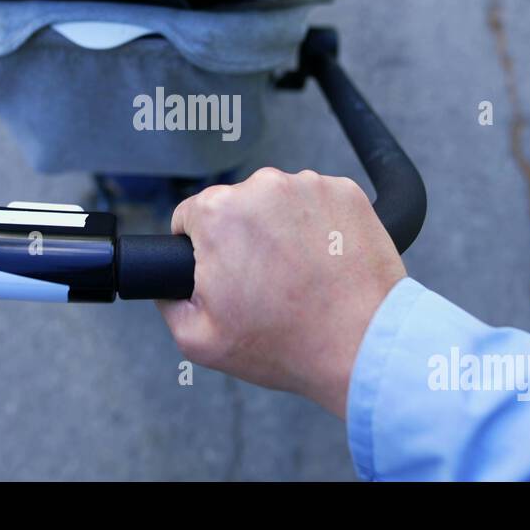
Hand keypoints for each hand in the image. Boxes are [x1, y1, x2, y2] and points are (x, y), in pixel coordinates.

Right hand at [159, 167, 405, 417]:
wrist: (362, 345)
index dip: (202, 249)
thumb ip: (168, 302)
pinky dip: (319, 226)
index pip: (191, 216)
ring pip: (279, 202)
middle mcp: (262, 186)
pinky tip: (324, 262)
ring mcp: (309, 185)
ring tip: (300, 275)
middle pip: (237, 206)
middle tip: (266, 282)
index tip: (226, 273)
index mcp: (219, 212)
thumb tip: (167, 284)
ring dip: (283, 229)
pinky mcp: (346, 192)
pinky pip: (318, 202)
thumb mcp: (198, 340)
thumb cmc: (286, 343)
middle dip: (244, 237)